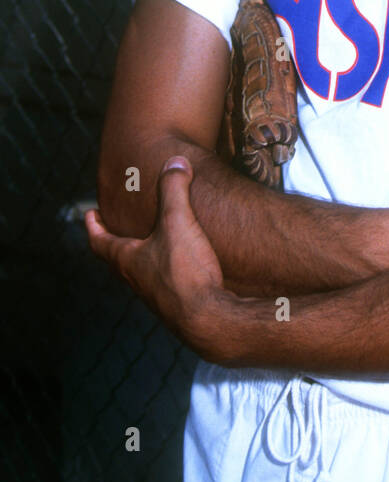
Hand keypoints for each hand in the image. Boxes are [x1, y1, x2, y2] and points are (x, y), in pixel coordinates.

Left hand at [85, 155, 237, 360]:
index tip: (88, 215)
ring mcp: (155, 296)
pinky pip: (163, 283)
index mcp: (127, 260)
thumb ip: (175, 189)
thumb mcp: (178, 222)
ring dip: (138, 258)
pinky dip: (163, 270)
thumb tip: (176, 162)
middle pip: (116, 260)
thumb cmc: (185, 271)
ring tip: (147, 246)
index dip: (93, 226)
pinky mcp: (176, 305)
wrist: (208, 319)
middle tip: (112, 230)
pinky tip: (181, 266)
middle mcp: (136, 280)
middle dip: (113, 242)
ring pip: (139, 274)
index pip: (100, 242)